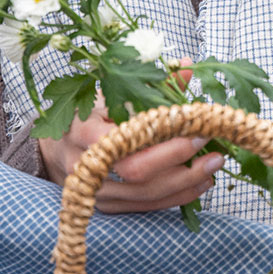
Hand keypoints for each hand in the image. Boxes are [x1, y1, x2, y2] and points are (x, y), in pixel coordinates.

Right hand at [36, 66, 224, 213]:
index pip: (125, 138)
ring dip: (186, 183)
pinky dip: (177, 197)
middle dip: (180, 162)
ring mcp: (96, 192)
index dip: (162, 135)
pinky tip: (200, 184)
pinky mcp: (108, 207)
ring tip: (213, 166)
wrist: (58, 149)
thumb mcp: (112, 93)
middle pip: (137, 172)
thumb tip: (188, 66)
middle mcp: (86, 166)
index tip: (195, 123)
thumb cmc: (89, 116)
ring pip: (145, 195)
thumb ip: (151, 83)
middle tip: (213, 150)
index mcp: (83, 131)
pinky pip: (147, 207)